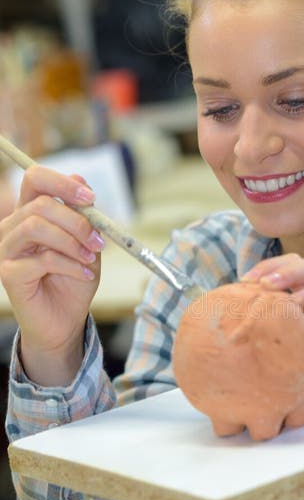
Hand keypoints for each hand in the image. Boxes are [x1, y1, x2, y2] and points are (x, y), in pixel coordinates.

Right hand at [0, 165, 103, 384]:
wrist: (65, 320)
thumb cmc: (74, 280)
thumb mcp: (87, 243)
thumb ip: (83, 215)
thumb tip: (80, 181)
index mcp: (31, 213)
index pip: (35, 179)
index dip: (62, 183)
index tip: (91, 198)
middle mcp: (13, 227)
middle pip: (40, 204)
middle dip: (76, 221)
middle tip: (99, 242)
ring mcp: (7, 249)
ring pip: (35, 226)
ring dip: (71, 242)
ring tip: (90, 258)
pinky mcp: (9, 273)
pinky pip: (41, 259)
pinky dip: (71, 265)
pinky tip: (85, 274)